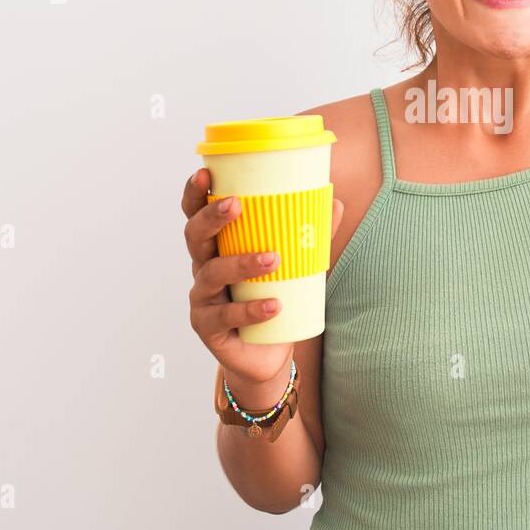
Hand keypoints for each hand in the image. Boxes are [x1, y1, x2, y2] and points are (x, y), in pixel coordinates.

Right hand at [182, 168, 344, 386]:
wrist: (264, 356)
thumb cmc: (274, 300)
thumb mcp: (293, 267)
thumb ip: (310, 237)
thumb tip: (335, 202)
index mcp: (218, 247)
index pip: (196, 214)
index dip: (195, 194)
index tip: (205, 173)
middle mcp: (203, 268)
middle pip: (194, 237)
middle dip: (211, 218)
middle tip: (235, 205)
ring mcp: (202, 299)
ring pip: (211, 275)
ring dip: (240, 264)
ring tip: (273, 259)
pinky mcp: (208, 328)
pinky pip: (226, 317)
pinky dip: (250, 311)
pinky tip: (274, 305)